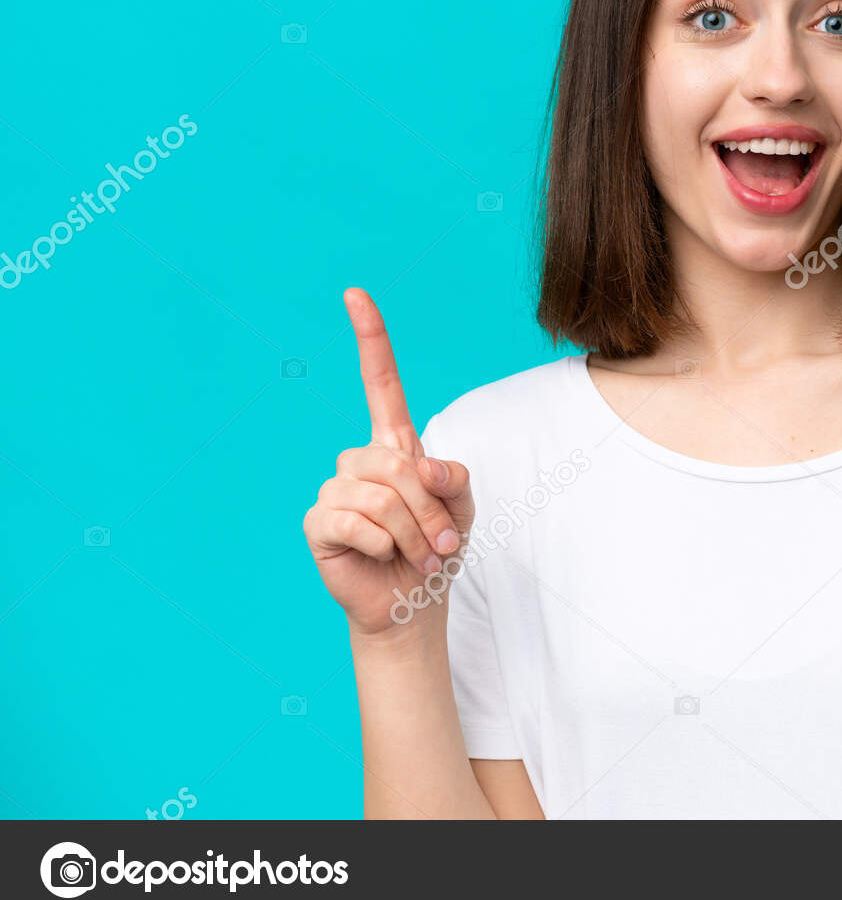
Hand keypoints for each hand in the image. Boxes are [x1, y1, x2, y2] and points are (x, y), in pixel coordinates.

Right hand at [302, 288, 474, 640]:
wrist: (412, 604)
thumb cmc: (435, 551)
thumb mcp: (463, 509)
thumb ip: (453, 479)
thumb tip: (419, 465)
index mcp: (395, 445)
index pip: (381, 384)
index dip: (370, 339)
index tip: (356, 295)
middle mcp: (360, 461)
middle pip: (396, 463)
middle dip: (429, 509)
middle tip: (440, 545)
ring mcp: (335, 489)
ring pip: (379, 494)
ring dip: (412, 532)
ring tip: (418, 555)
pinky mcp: (320, 523)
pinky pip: (355, 520)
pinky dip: (384, 545)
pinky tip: (384, 557)